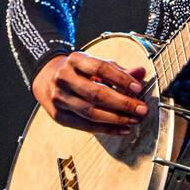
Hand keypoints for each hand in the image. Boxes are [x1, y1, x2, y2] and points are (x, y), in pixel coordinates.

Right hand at [32, 50, 149, 133]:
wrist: (48, 79)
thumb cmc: (79, 72)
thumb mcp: (96, 65)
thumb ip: (119, 70)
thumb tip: (141, 72)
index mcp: (75, 60)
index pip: (101, 68)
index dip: (121, 79)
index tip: (138, 88)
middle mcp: (64, 78)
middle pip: (96, 93)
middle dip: (123, 103)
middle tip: (142, 109)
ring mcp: (59, 98)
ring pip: (91, 112)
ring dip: (116, 118)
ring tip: (134, 120)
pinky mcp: (59, 116)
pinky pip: (85, 126)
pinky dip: (106, 129)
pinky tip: (122, 129)